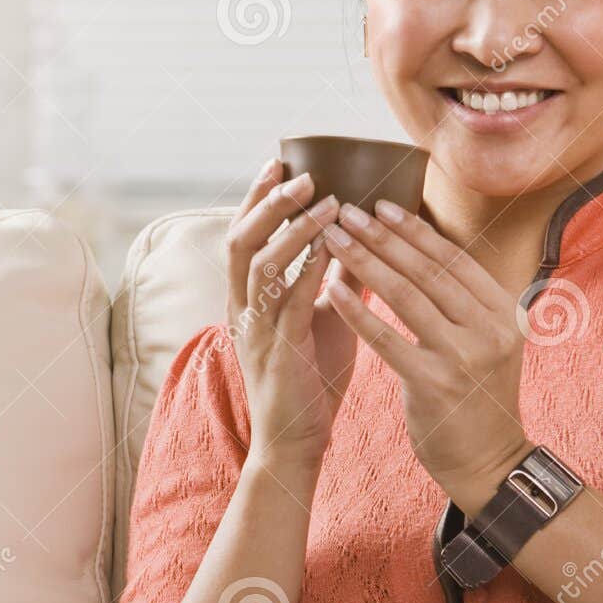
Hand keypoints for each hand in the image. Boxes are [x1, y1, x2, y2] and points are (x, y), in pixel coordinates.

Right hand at [225, 158, 358, 465]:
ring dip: (292, 228)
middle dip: (268, 201)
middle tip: (302, 173)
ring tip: (326, 202)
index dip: (256, 196)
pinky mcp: (278, 351)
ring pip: (259, 263)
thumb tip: (362, 235)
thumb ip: (337, 278)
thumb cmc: (313, 380)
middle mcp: (243, 308)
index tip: (277, 161)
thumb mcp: (327, 318)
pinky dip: (307, 268)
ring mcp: (256, 329)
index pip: (243, 234)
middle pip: (240, 238)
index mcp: (248, 298)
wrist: (297, 442)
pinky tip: (330, 247)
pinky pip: (287, 301)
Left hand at [319, 198, 532, 508]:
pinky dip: (357, 311)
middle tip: (346, 211)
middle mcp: (489, 329)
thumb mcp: (488, 344)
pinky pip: (387, 338)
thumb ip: (466, 304)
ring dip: (365, 262)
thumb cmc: (477, 400)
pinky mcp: (434, 384)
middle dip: (382, 236)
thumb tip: (428, 254)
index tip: (380, 205)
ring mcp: (464, 356)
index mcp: (503, 312)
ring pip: (406, 296)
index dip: (414, 230)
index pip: (453, 258)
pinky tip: (331, 289)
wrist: (488, 463)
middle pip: (428, 270)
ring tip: (333, 238)